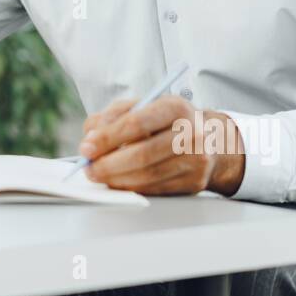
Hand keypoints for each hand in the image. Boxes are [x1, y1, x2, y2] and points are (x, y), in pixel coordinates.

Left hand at [78, 95, 244, 196]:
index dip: (108, 137)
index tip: (86, 147)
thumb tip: (90, 139)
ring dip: (116, 179)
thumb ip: (112, 117)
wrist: (209, 139)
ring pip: (148, 176)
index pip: (137, 122)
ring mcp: (196, 160)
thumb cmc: (166, 121)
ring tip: (99, 175)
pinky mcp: (194, 182)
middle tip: (88, 167)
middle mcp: (191, 133)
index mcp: (176, 107)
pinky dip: (131, 188)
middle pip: (143, 154)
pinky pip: (156, 189)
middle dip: (109, 164)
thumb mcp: (142, 106)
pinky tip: (118, 182)